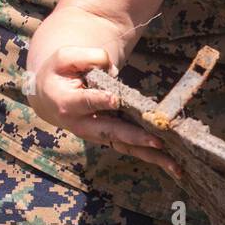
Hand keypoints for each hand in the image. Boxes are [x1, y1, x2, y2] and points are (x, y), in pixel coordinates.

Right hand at [26, 46, 179, 176]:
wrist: (48, 97)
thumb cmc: (59, 73)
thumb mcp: (65, 57)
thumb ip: (89, 57)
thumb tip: (113, 70)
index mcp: (68, 103)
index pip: (86, 101)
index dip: (99, 101)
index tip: (114, 101)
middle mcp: (83, 124)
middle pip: (111, 131)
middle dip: (134, 137)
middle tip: (156, 141)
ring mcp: (97, 134)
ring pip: (124, 146)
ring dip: (150, 156)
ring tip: (175, 166)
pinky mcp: (109, 138)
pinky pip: (131, 148)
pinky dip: (151, 157)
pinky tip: (174, 166)